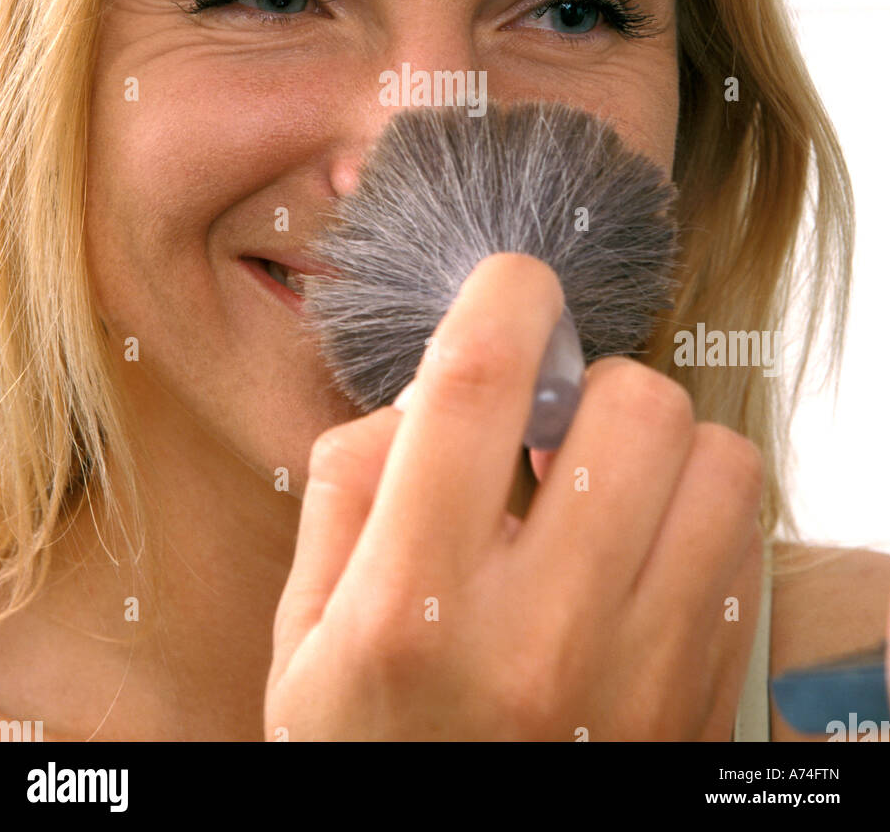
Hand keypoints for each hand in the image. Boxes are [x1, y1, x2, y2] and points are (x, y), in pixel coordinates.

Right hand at [264, 252, 763, 740]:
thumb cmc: (367, 760)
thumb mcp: (301, 640)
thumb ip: (348, 491)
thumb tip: (428, 396)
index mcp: (409, 608)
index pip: (480, 382)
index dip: (506, 293)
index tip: (512, 286)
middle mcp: (537, 636)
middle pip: (633, 405)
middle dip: (593, 385)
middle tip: (554, 431)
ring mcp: (638, 677)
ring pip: (718, 463)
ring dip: (663, 449)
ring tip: (607, 489)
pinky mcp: (698, 702)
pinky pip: (746, 543)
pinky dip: (702, 514)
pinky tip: (642, 549)